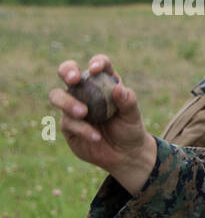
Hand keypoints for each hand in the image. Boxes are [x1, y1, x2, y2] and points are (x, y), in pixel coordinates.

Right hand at [49, 54, 156, 193]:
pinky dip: (82, 129)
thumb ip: (128, 101)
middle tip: (74, 80)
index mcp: (104, 83)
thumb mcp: (133, 116)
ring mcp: (73, 107)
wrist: (125, 155)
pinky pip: (68, 122)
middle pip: (67, 72)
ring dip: (67, 102)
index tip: (96, 69)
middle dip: (67, 71)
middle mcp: (85, 91)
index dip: (96, 62)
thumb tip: (119, 88)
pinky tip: (96, 136)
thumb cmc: (130, 129)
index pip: (98, 65)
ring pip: (57, 95)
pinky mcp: (68, 125)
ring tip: (83, 113)